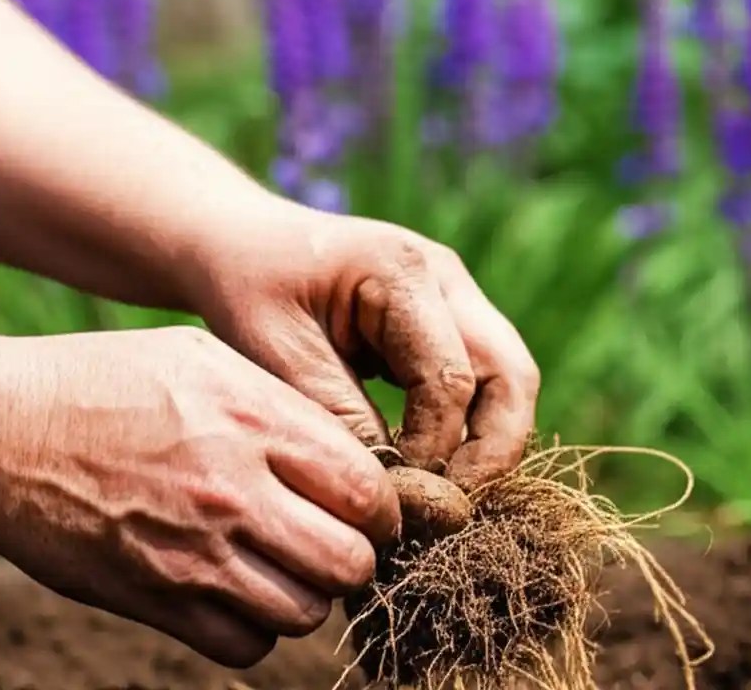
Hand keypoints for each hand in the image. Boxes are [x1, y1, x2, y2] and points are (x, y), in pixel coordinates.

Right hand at [0, 327, 399, 667]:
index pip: (368, 489)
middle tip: (335, 541)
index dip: (384, 507)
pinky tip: (239, 592)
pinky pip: (245, 646)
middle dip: (357, 556)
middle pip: (350, 561)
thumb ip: (280, 405)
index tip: (370, 508)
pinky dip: (255, 628)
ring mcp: (193, 554)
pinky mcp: (155, 599)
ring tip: (285, 565)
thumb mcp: (201, 357)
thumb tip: (345, 454)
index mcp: (253, 422)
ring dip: (307, 594)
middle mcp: (232, 491)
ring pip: (304, 611)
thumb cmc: (102, 382)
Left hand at [185, 200, 540, 491]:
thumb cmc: (248, 288)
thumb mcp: (275, 352)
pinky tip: (431, 468)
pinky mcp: (447, 321)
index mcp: (404, 272)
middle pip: (512, 375)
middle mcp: (447, 279)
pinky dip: (468, 427)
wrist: (237, 239)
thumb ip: (337, 413)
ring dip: (487, 443)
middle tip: (450, 510)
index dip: (432, 448)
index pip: (450, 379)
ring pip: (509, 380)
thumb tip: (393, 486)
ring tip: (443, 496)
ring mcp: (455, 297)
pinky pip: (482, 381)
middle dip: (494, 452)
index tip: (393, 495)